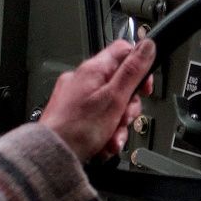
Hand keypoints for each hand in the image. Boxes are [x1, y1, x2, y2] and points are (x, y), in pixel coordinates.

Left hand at [39, 39, 154, 161]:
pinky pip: (99, 119)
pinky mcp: (73, 116)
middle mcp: (83, 80)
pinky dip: (105, 132)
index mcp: (93, 69)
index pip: (125, 52)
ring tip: (112, 137)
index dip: (140, 68)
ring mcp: (76, 98)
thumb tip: (148, 45)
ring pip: (111, 105)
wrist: (52, 155)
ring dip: (118, 125)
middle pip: (121, 84)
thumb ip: (132, 71)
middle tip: (124, 118)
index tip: (144, 87)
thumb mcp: (114, 98)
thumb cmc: (77, 128)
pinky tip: (103, 143)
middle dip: (128, 107)